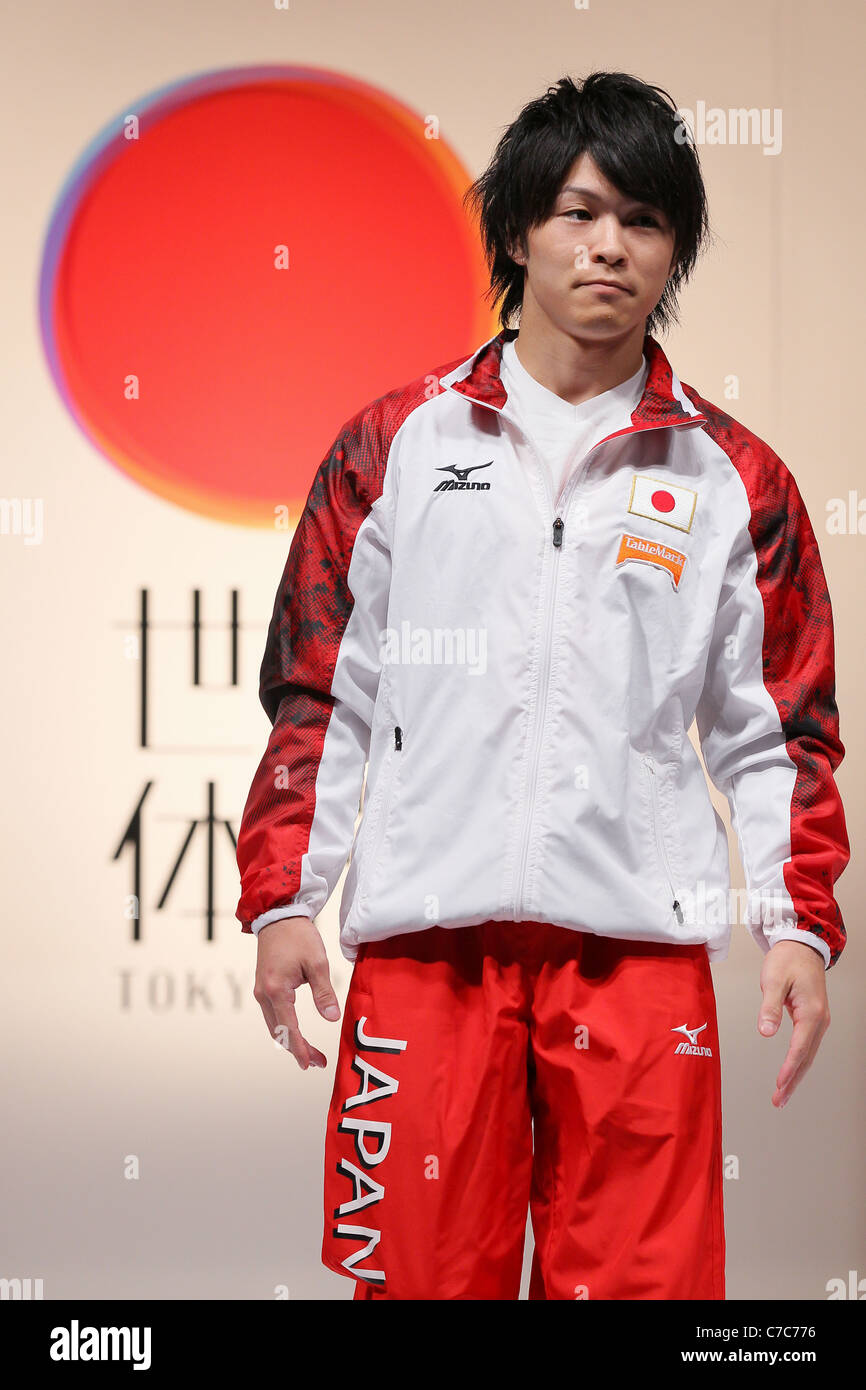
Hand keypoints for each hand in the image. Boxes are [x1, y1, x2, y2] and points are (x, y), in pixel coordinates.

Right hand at [253, 916, 341, 1069]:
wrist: (278, 915)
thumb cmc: (299, 936)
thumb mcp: (318, 963)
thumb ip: (324, 993)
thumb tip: (332, 1018)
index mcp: (276, 989)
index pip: (288, 1028)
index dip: (300, 1049)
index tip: (310, 1064)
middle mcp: (263, 994)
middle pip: (278, 1032)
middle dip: (297, 1049)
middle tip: (317, 1063)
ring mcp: (261, 991)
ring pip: (274, 1025)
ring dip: (290, 1040)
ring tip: (311, 1054)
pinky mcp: (263, 987)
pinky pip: (272, 1015)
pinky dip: (284, 1028)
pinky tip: (296, 1034)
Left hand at [757, 939, 829, 1107]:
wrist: (802, 946)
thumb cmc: (787, 960)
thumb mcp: (773, 981)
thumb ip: (769, 1007)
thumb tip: (766, 1032)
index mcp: (811, 1013)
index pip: (799, 1048)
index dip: (789, 1068)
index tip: (780, 1085)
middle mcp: (819, 1020)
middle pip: (806, 1058)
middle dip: (792, 1081)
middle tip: (778, 1101)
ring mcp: (819, 1021)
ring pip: (808, 1055)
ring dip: (795, 1075)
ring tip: (782, 1095)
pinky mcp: (813, 1019)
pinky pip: (807, 1046)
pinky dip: (798, 1062)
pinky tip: (790, 1073)